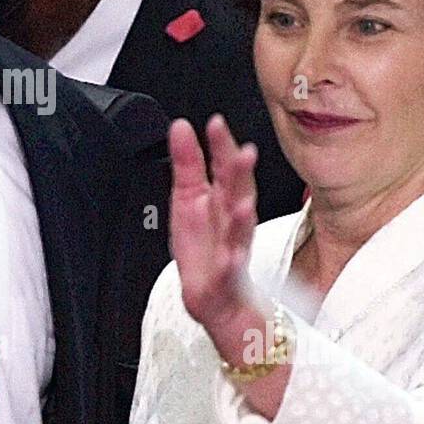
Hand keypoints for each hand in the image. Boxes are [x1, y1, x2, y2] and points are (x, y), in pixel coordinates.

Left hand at [169, 116, 259, 331]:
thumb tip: (180, 126)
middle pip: (238, 194)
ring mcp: (232, 250)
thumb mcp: (188, 199)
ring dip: (242, 218)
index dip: (221, 146)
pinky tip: (232, 257)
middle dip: (241, 175)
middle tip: (243, 154)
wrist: (218, 299)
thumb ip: (187, 163)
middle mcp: (230, 222)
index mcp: (221, 200)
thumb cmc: (206, 248)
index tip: (215, 124)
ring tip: (242, 205)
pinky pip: (230, 272)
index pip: (225, 168)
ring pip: (239, 232)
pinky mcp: (225, 280)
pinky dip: (232, 265)